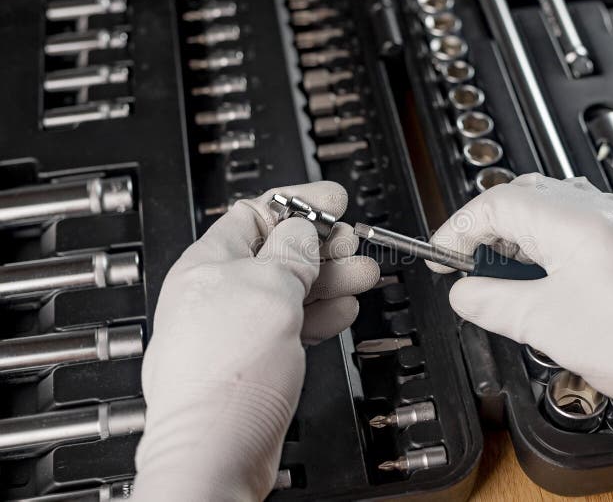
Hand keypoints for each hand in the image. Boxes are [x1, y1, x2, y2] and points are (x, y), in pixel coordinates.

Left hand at [132, 181, 378, 501]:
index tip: (333, 201)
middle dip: (323, 245)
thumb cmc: (223, 378)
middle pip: (279, 253)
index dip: (299, 203)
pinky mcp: (256, 360)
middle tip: (355, 242)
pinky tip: (341, 311)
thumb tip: (304, 229)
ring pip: (291, 290)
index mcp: (209, 265)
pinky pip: (293, 325)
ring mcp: (238, 329)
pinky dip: (321, 314)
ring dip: (330, 280)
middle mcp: (221, 294)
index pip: (256, 215)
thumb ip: (290, 253)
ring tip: (362, 274)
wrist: (216, 451)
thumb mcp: (268, 290)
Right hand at [428, 173, 612, 478]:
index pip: (493, 203)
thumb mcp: (546, 325)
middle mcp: (600, 212)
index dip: (457, 228)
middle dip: (488, 228)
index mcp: (571, 222)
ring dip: (520, 236)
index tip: (442, 255)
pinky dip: (552, 247)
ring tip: (510, 278)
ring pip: (554, 210)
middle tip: (472, 264)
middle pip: (523, 196)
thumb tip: (465, 293)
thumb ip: (492, 302)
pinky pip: (582, 228)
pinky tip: (552, 282)